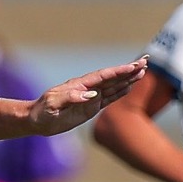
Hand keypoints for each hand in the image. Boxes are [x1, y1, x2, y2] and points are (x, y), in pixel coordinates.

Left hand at [29, 58, 149, 135]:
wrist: (36, 120)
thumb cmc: (43, 111)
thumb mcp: (54, 104)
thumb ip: (72, 97)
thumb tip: (93, 95)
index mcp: (79, 85)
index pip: (103, 76)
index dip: (119, 71)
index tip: (134, 65)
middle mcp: (87, 88)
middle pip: (112, 78)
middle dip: (129, 70)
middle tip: (145, 61)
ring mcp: (90, 97)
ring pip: (113, 86)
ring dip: (128, 79)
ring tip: (143, 71)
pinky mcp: (91, 107)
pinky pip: (109, 98)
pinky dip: (120, 92)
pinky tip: (130, 87)